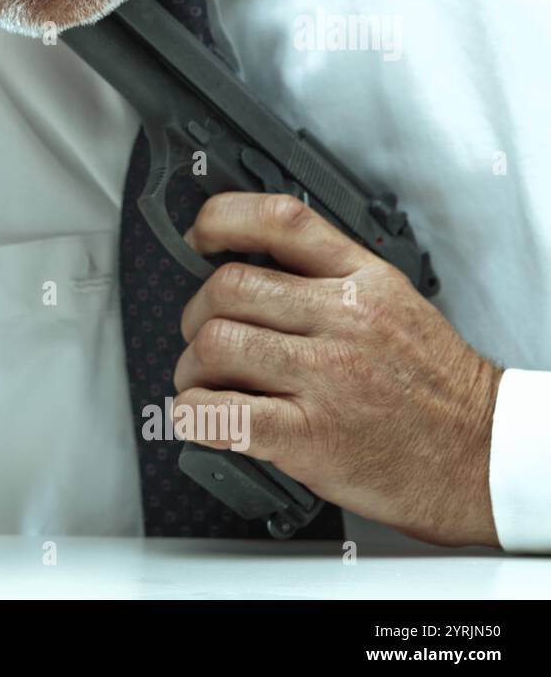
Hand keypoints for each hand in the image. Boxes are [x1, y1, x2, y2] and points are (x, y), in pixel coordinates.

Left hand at [172, 192, 504, 546]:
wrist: (484, 456)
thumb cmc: (436, 389)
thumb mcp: (395, 305)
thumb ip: (330, 279)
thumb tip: (255, 268)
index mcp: (362, 280)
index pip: (279, 220)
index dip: (221, 220)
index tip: (198, 239)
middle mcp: (342, 319)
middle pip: (227, 287)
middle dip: (196, 315)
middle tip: (204, 340)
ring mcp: (325, 377)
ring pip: (216, 345)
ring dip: (192, 370)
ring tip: (207, 385)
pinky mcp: (310, 434)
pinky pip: (222, 413)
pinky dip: (195, 416)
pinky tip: (203, 420)